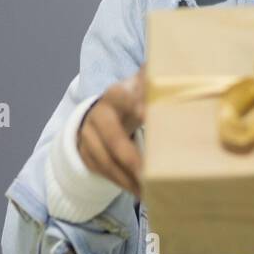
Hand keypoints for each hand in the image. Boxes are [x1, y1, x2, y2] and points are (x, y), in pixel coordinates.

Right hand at [76, 65, 145, 197]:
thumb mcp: (141, 86)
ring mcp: (88, 136)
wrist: (102, 113)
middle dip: (133, 159)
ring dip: (129, 179)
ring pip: (107, 161)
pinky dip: (122, 184)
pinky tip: (140, 193)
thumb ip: (153, 77)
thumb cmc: (133, 100)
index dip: (134, 103)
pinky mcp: (85, 154)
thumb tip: (169, 60)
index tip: (145, 114)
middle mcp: (98, 115)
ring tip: (150, 191)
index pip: (123, 97)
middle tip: (151, 174)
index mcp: (116, 94)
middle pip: (114, 140)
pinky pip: (103, 173)